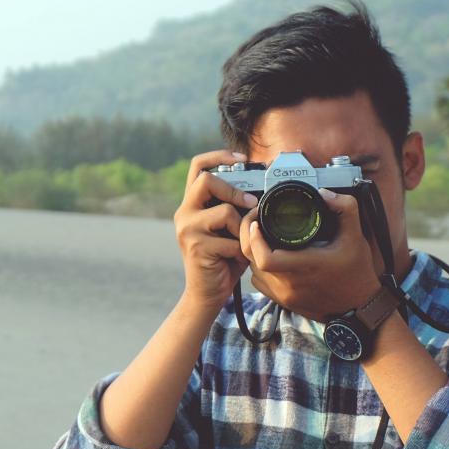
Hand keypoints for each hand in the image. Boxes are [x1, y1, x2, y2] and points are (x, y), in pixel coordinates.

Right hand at [173, 150, 258, 311]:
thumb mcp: (231, 228)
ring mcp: (187, 229)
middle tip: (250, 203)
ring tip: (241, 242)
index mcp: (192, 203)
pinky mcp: (195, 247)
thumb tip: (263, 191)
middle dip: (234, 190)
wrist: (207, 293)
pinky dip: (240, 250)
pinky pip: (230, 240)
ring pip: (224, 211)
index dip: (219, 155)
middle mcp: (184, 212)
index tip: (243, 158)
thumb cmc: (224, 259)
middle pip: (207, 180)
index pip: (198, 166)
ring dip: (241, 227)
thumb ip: (238, 209)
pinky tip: (235, 260)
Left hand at [238, 188, 381, 321]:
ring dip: (252, 253)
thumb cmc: (357, 272)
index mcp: (306, 265)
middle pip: (253, 261)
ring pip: (254, 272)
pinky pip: (260, 283)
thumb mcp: (356, 236)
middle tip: (255, 221)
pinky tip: (268, 256)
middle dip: (247, 238)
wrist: (359, 306)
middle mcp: (291, 283)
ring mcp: (285, 295)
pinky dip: (259, 268)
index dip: (254, 238)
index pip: (266, 257)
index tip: (257, 221)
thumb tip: (324, 194)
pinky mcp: (284, 302)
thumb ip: (345, 209)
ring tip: (260, 236)